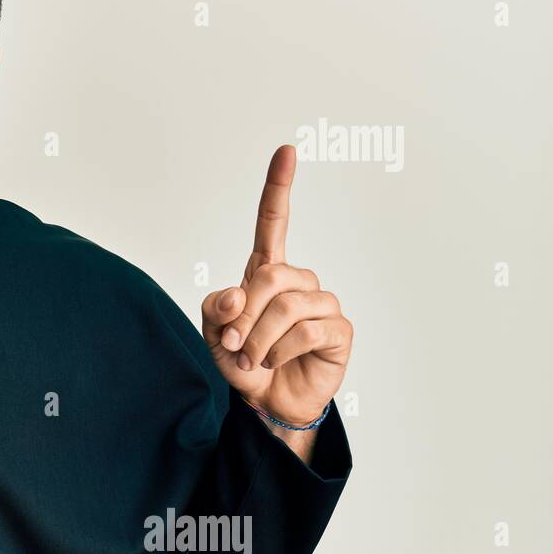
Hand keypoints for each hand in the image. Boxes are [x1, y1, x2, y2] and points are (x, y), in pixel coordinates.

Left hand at [200, 145, 352, 426]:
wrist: (265, 402)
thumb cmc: (243, 362)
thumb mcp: (214, 335)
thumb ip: (216, 310)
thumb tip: (237, 297)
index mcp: (265, 273)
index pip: (273, 224)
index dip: (278, 188)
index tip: (286, 151)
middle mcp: (297, 282)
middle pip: (271, 276)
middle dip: (245, 316)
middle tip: (235, 345)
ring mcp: (321, 304)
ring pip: (288, 307)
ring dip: (260, 340)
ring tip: (255, 359)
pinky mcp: (339, 330)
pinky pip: (308, 331)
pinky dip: (282, 351)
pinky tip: (279, 362)